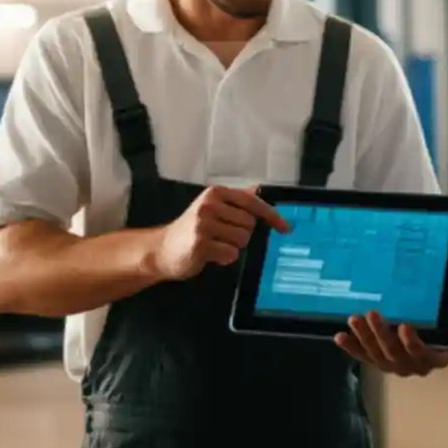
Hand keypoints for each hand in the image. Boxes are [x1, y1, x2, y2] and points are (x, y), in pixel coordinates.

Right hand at [151, 186, 290, 280]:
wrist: (162, 249)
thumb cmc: (191, 229)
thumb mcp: (212, 208)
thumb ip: (235, 200)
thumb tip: (259, 190)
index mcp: (215, 193)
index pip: (252, 202)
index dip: (272, 216)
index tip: (286, 228)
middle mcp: (209, 205)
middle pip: (249, 224)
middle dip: (241, 234)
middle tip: (222, 237)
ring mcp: (204, 224)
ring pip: (242, 239)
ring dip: (232, 247)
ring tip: (215, 245)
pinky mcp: (200, 244)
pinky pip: (230, 254)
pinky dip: (224, 258)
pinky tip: (210, 255)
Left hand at [334, 298, 447, 376]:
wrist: (423, 315)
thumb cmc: (443, 313)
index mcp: (437, 357)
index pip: (425, 355)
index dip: (414, 344)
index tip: (404, 325)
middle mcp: (414, 366)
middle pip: (396, 355)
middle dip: (382, 336)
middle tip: (373, 313)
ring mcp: (394, 365)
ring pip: (378, 357)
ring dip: (364, 340)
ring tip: (354, 319)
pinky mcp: (377, 359)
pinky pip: (363, 358)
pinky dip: (351, 349)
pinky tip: (339, 336)